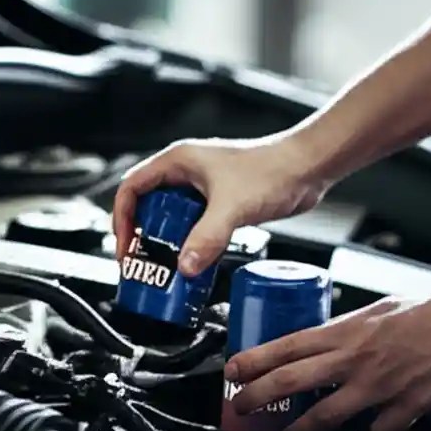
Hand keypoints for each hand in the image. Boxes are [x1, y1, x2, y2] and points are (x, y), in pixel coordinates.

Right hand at [113, 136, 328, 275]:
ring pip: (172, 219)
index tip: (126, 246)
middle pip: (148, 206)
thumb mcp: (233, 207)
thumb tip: (184, 266)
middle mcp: (187, 173)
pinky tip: (196, 262)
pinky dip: (190, 245)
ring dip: (167, 244)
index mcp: (179, 162)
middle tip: (143, 264)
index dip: (122, 218)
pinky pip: (195, 227)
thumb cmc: (274, 169)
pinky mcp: (221, 204)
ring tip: (166, 268)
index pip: (132, 188)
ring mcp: (204, 189)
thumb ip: (207, 237)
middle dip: (143, 237)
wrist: (308, 168)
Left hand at [225, 278, 430, 430]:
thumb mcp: (390, 308)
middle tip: (239, 407)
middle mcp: (361, 357)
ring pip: (325, 416)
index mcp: (354, 328)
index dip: (255, 360)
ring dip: (299, 430)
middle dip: (258, 398)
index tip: (234, 369)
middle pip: (293, 381)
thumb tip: (335, 341)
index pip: (289, 344)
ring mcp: (384, 386)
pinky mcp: (410, 407)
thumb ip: (359, 329)